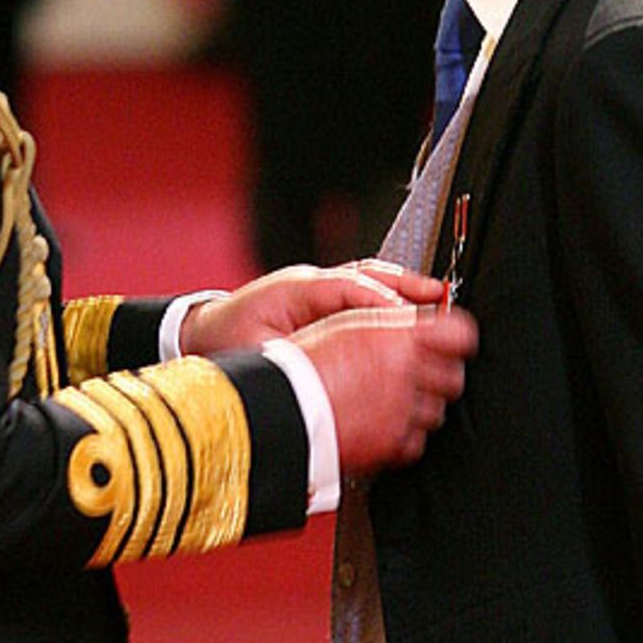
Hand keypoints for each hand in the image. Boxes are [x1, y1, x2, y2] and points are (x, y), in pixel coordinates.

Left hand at [180, 261, 445, 354]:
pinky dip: (391, 300)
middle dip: (407, 287)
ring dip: (405, 289)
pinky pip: (364, 292)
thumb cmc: (226, 343)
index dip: (384, 303)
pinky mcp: (322, 300)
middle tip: (441, 302)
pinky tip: (412, 314)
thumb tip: (335, 367)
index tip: (411, 320)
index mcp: (297, 289)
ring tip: (438, 301)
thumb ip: (296, 357)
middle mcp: (312, 283)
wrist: (201, 334)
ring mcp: (318, 288)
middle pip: (369, 275)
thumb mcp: (258, 353)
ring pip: (371, 279)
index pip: (351, 287)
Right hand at [293, 304, 474, 473]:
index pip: (459, 334)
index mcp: (399, 337)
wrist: (284, 407)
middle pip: (454, 375)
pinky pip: (416, 440)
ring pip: (437, 410)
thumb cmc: (305, 363)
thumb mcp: (348, 324)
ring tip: (389, 398)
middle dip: (440, 373)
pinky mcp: (395, 443)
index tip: (452, 339)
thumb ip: (391, 324)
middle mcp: (408, 373)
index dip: (456, 336)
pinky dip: (404, 433)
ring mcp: (404, 411)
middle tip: (418, 371)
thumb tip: (420, 324)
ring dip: (420, 404)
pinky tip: (381, 421)